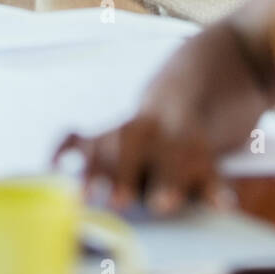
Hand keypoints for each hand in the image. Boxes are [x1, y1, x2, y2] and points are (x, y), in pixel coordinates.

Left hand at [52, 23, 272, 211]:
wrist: (217, 68)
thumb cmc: (156, 122)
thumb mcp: (124, 127)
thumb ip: (90, 146)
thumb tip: (52, 164)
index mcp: (126, 129)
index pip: (100, 146)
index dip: (88, 165)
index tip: (77, 189)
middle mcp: (151, 130)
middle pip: (132, 147)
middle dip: (122, 172)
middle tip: (116, 201)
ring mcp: (183, 137)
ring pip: (173, 159)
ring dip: (168, 181)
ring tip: (163, 203)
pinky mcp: (213, 151)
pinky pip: (216, 172)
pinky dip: (218, 189)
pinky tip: (222, 206)